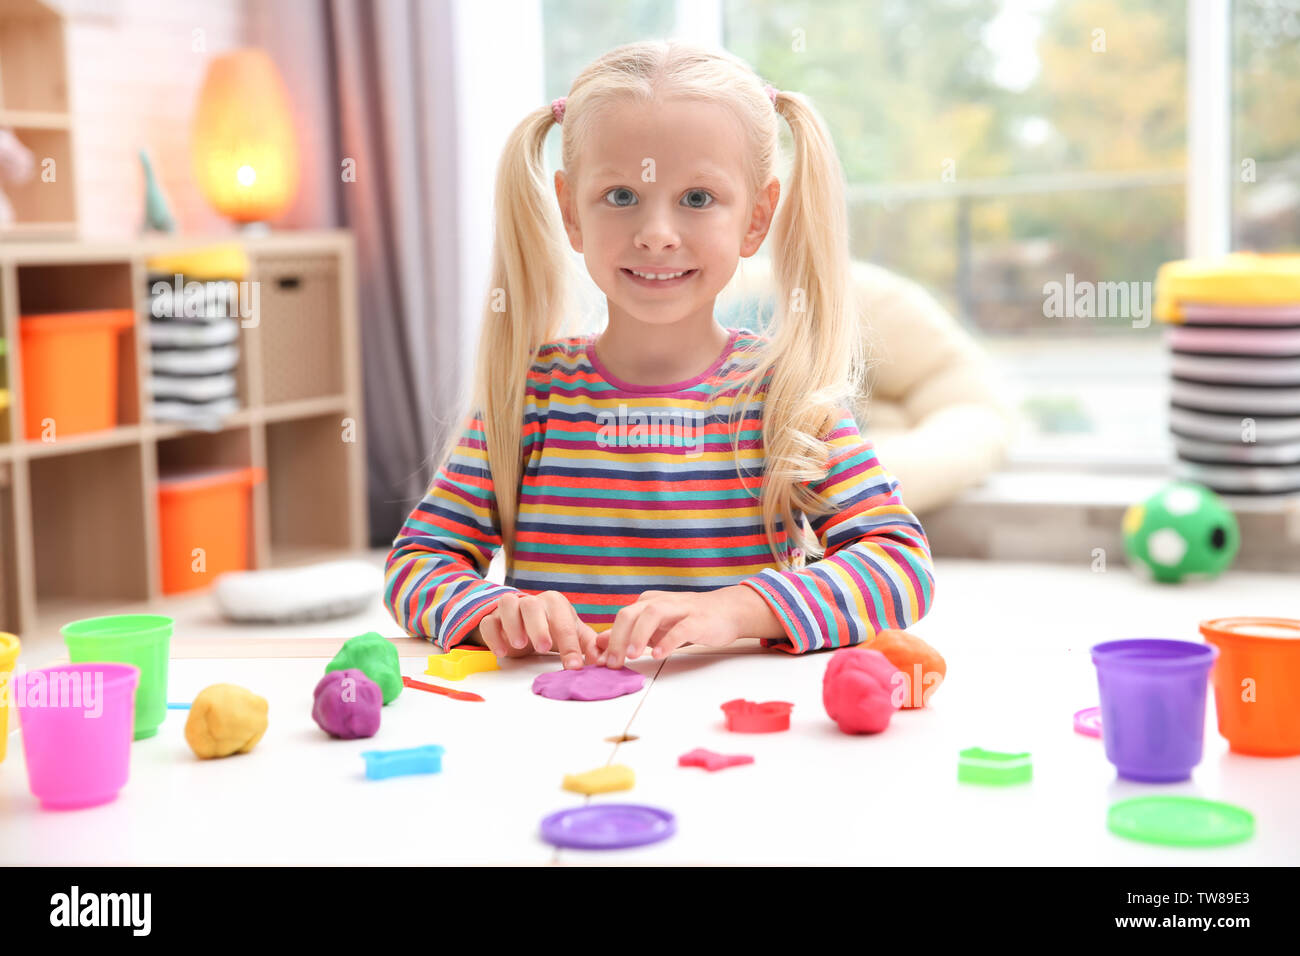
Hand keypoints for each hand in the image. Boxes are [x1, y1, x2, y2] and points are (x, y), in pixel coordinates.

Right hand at [476, 591, 600, 668]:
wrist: (524, 621)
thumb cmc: (552, 627)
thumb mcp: (573, 633)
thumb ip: (589, 644)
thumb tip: (604, 660)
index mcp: (555, 603)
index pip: (563, 621)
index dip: (570, 644)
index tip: (574, 665)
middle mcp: (531, 601)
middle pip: (532, 605)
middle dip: (538, 627)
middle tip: (545, 647)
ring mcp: (510, 608)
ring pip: (507, 605)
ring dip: (513, 624)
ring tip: (520, 645)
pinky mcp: (492, 618)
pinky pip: (488, 622)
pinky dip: (493, 636)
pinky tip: (502, 651)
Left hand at [598, 588, 748, 667]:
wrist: (727, 610)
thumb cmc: (688, 619)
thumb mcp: (655, 627)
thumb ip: (629, 633)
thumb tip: (601, 642)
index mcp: (647, 603)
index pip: (622, 618)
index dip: (609, 640)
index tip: (601, 662)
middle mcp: (660, 602)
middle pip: (631, 614)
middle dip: (618, 638)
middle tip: (612, 662)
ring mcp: (680, 609)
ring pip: (652, 614)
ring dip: (638, 635)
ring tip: (631, 656)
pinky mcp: (698, 619)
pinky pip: (680, 628)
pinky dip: (668, 641)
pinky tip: (659, 654)